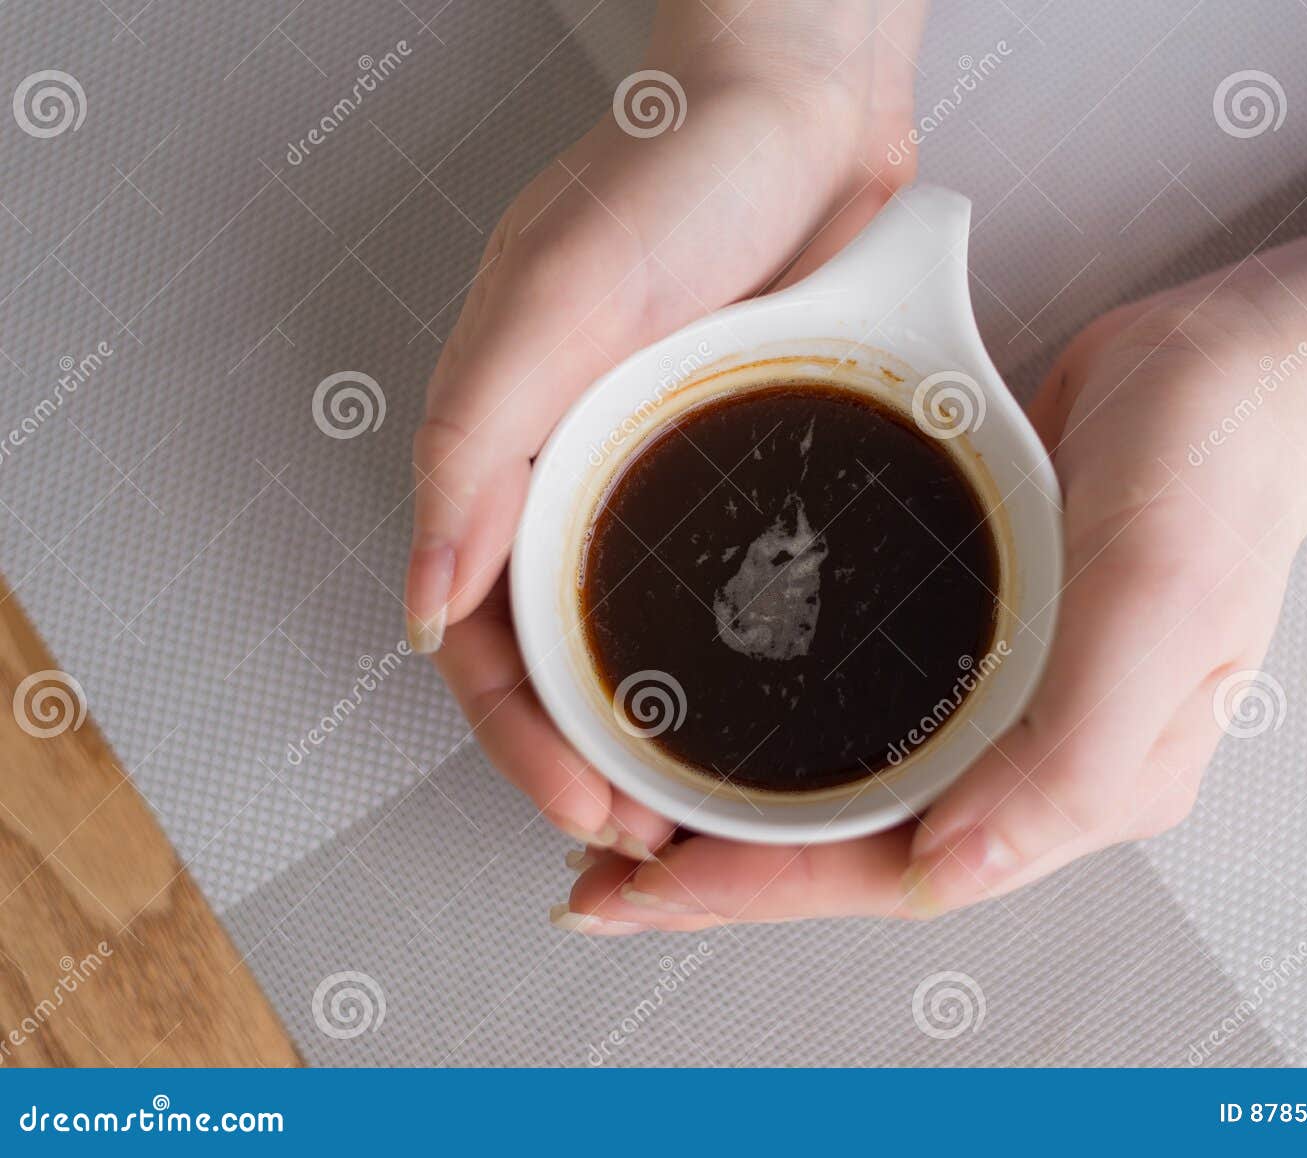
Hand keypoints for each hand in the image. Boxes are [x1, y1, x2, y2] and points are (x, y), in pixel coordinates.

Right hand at [406, 2, 925, 862]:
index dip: (523, 743)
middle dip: (585, 767)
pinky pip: (709, 593)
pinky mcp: (734, 474)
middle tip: (648, 838)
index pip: (486, 638)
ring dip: (650, 737)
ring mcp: (654, 486)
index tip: (585, 810)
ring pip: (630, 645)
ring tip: (696, 810)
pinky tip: (756, 715)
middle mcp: (573, 484)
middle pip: (555, 663)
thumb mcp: (552, 304)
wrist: (802, 118)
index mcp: (505, 459)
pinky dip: (718, 667)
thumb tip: (430, 606)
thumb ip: (476, 447)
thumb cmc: (669, 179)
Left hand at [562, 212, 1306, 931]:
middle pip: (855, 843)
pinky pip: (860, 708)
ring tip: (627, 818)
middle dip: (726, 869)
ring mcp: (1003, 700)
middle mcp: (1033, 756)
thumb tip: (944, 877)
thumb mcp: (1160, 603)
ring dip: (739, 812)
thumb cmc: (1216, 471)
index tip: (651, 886)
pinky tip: (710, 718)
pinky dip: (776, 729)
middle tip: (601, 880)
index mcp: (1082, 780)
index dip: (766, 886)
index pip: (896, 866)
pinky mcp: (976, 636)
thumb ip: (1069, 759)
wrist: (1234, 365)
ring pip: (847, 786)